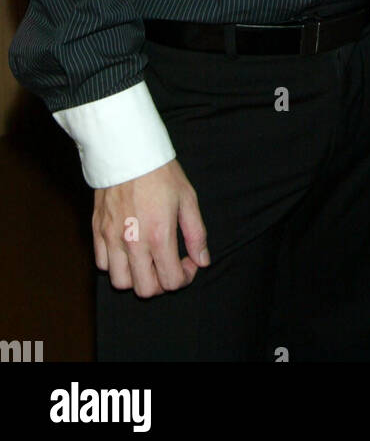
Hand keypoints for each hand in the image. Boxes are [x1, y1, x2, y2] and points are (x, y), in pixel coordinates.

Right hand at [92, 158, 209, 297]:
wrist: (128, 150)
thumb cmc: (161, 172)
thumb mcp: (188, 198)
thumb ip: (196, 234)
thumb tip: (202, 261)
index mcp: (159, 235)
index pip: (171, 281)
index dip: (184, 278)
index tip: (187, 262)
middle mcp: (133, 243)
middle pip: (145, 290)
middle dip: (161, 283)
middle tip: (168, 264)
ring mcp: (111, 238)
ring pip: (120, 282)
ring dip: (136, 278)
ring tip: (147, 260)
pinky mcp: (97, 231)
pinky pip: (102, 264)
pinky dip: (115, 264)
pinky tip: (128, 249)